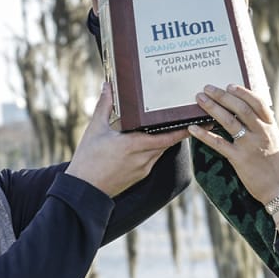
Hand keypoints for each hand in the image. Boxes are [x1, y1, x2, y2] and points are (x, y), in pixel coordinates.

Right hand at [66, 82, 188, 196]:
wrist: (84, 190)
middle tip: (187, 118)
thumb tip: (107, 86)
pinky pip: (153, 159)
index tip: (195, 121)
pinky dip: (155, 149)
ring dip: (165, 140)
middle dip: (177, 131)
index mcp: (134, 145)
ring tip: (170, 126)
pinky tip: (150, 141)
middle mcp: (143, 158)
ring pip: (160, 151)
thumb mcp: (95, 129)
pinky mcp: (139, 176)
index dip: (182, 129)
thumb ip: (104, 106)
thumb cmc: (87, 160)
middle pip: (167, 142)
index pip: (167, 137)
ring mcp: (143, 169)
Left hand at [186, 84, 278, 205]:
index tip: (229, 85)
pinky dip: (204, 134)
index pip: (257, 102)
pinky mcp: (239, 159)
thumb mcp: (273, 139)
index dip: (242, 92)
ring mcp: (250, 145)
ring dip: (212, 108)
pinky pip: (218, 143)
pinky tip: (193, 128)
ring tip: (200, 99)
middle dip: (222, 96)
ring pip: (229, 121)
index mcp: (269, 126)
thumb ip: (261, 125)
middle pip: (240, 108)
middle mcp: (261, 132)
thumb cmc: (275, 163)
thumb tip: (246, 110)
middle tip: (207, 88)